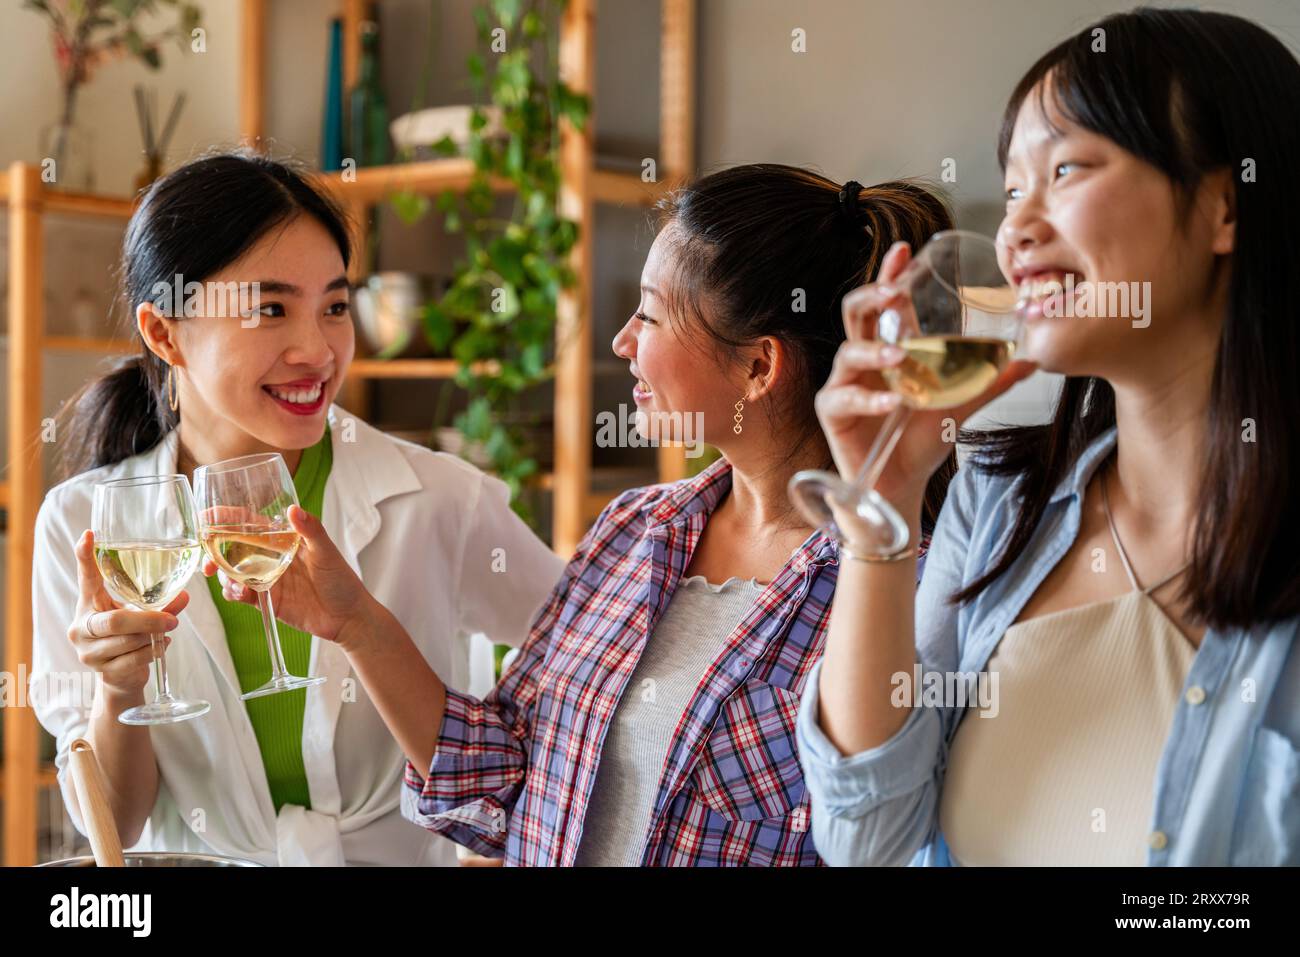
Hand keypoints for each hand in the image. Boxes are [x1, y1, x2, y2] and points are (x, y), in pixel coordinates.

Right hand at [70, 531, 186, 699]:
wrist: (120, 676)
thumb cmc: (129, 637)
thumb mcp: (140, 615)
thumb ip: (160, 604)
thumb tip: (185, 595)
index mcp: (89, 605)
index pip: (86, 578)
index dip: (85, 557)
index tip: (89, 535)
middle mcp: (81, 627)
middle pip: (115, 622)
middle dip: (148, 620)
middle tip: (172, 620)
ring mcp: (89, 651)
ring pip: (129, 641)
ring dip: (153, 637)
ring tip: (162, 633)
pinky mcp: (102, 671)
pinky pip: (135, 658)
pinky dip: (153, 651)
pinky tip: (159, 647)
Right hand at [202, 505, 374, 647]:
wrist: (348, 617)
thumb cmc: (342, 580)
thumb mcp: (327, 552)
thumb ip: (311, 531)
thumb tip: (293, 509)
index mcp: (282, 539)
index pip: (248, 523)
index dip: (225, 519)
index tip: (206, 518)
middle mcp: (269, 556)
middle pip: (230, 547)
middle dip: (213, 550)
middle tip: (207, 560)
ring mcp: (264, 578)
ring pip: (230, 571)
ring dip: (222, 574)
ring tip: (231, 581)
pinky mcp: (264, 599)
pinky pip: (239, 593)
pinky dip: (232, 592)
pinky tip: (240, 593)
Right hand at [818, 241, 1037, 506]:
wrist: (899, 482)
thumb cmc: (920, 438)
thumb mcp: (959, 405)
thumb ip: (988, 381)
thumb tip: (1032, 361)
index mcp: (889, 348)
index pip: (886, 303)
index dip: (891, 274)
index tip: (906, 251)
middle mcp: (863, 359)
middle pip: (856, 313)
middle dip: (872, 296)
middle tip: (894, 293)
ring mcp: (845, 382)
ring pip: (848, 352)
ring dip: (874, 350)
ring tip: (899, 356)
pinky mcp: (833, 410)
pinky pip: (845, 396)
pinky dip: (869, 398)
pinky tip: (891, 402)